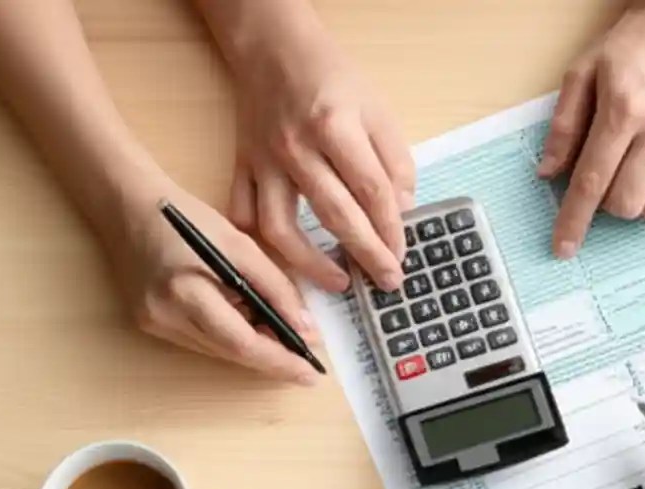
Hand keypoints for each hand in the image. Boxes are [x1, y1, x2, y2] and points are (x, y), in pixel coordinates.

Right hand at [105, 179, 322, 385]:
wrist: (126, 207)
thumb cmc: (184, 216)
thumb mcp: (239, 243)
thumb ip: (274, 286)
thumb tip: (304, 327)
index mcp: (186, 293)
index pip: (242, 343)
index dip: (280, 362)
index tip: (310, 373)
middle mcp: (165, 318)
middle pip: (230, 353)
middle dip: (272, 357)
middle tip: (306, 356)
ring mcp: (154, 325)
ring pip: (217, 350)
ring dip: (252, 347)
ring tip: (282, 336)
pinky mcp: (150, 324)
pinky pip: (201, 340)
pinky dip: (229, 336)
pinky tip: (247, 323)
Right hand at [223, 9, 414, 291]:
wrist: (274, 50)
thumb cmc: (331, 79)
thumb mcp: (377, 109)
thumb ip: (393, 160)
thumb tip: (400, 210)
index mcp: (335, 126)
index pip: (371, 190)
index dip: (391, 229)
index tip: (402, 255)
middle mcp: (296, 147)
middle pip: (335, 214)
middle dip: (365, 254)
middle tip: (385, 280)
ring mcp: (264, 161)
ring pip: (280, 226)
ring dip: (310, 264)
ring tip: (338, 282)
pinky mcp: (242, 167)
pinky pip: (244, 215)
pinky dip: (259, 245)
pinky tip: (282, 263)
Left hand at [541, 0, 644, 257]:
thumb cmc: (629, 49)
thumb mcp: (581, 74)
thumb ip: (564, 126)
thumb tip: (548, 174)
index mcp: (622, 109)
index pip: (591, 181)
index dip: (574, 221)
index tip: (563, 249)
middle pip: (626, 202)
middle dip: (608, 206)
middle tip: (608, 181)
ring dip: (641, 206)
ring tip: (637, 180)